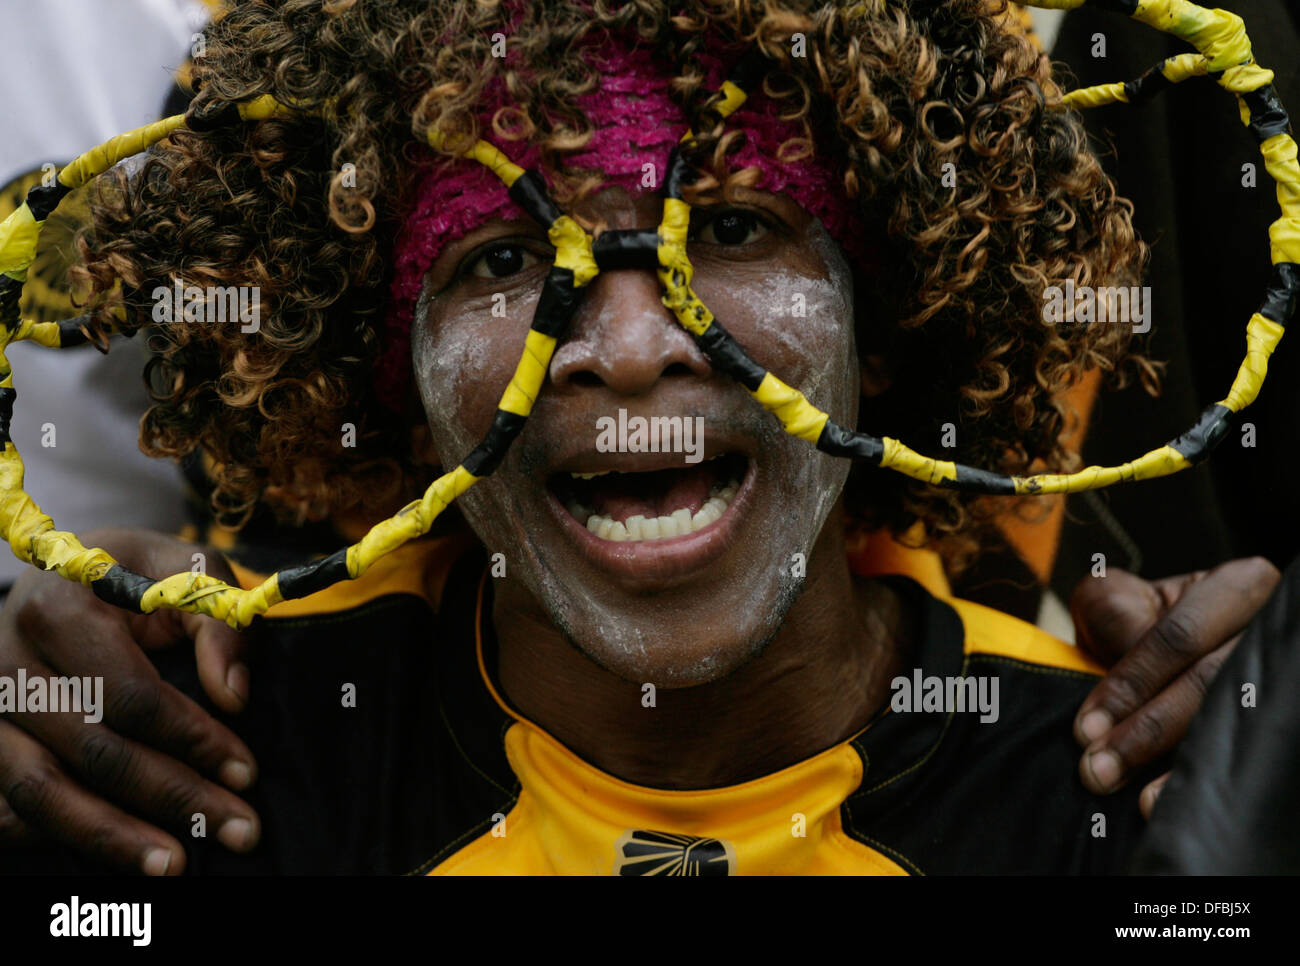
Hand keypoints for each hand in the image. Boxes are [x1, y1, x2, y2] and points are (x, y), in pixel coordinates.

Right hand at [0, 528, 259, 873]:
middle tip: (238, 830)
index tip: (245, 772)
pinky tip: (115, 859)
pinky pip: (8, 809)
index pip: (130, 693)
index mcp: (57, 608)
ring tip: (176, 866)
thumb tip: (233, 696)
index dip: (192, 738)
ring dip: (112, 837)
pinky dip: (57, 839)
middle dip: (172, 797)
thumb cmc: (133, 578)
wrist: (59, 580)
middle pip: (93, 750)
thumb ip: (218, 623)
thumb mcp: (185, 570)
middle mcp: (6, 664)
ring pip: (42, 791)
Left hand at [1069, 557, 1280, 815]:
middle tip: (1098, 771)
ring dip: (1183, 767)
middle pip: (1211, 685)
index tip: (1085, 729)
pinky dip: (1217, 780)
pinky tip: (1184, 804)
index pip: (1180, 637)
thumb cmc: (1141, 624)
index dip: (1131, 683)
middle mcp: (1272, 630)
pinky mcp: (1287, 722)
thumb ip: (1114, 614)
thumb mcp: (1119, 602)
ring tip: (1144, 802)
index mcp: (1240, 585)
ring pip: (1237, 725)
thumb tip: (1124, 653)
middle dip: (1148, 732)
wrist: (1176, 656)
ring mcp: (1286, 679)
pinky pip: (1256, 753)